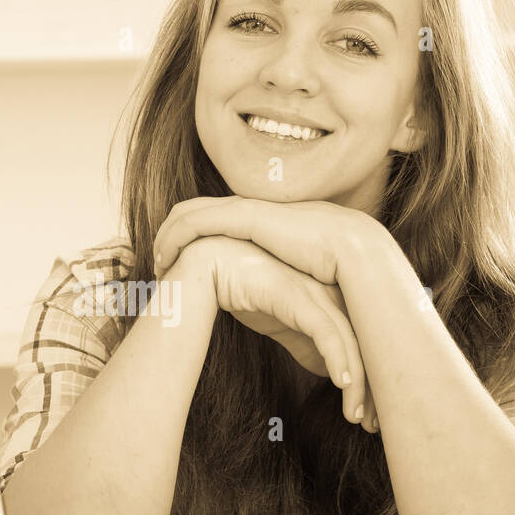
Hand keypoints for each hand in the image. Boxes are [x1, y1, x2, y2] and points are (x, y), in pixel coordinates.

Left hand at [154, 196, 376, 284]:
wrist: (358, 257)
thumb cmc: (337, 279)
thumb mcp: (296, 279)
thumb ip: (273, 283)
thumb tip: (260, 307)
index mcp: (266, 219)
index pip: (218, 219)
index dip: (192, 237)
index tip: (176, 263)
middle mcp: (255, 207)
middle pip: (197, 210)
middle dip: (171, 231)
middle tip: (156, 259)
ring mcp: (249, 207)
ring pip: (190, 213)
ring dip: (167, 235)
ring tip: (155, 262)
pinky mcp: (246, 214)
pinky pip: (196, 220)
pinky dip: (175, 236)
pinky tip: (164, 257)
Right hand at [175, 236, 376, 429]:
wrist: (204, 268)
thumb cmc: (241, 291)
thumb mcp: (282, 324)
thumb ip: (307, 342)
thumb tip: (331, 370)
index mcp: (333, 295)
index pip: (364, 343)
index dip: (371, 382)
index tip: (369, 417)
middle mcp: (331, 290)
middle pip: (366, 343)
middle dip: (373, 388)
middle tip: (373, 426)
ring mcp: (315, 289)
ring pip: (350, 340)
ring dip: (357, 383)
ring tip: (356, 416)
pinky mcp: (295, 293)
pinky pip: (325, 330)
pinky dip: (338, 358)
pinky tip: (342, 385)